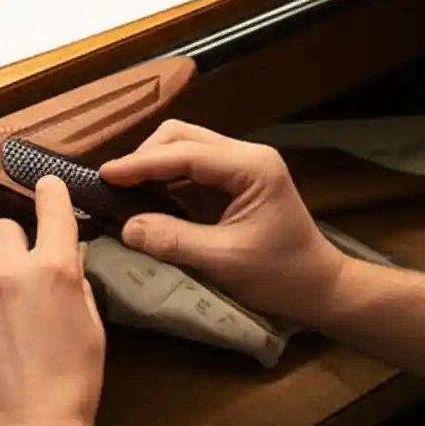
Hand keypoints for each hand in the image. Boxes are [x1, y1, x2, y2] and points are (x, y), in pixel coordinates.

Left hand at [0, 176, 104, 425]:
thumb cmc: (71, 385)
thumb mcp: (92, 327)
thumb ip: (77, 281)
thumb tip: (67, 251)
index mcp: (55, 271)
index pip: (51, 207)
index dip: (50, 190)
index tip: (45, 185)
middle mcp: (9, 272)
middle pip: (1, 225)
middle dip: (11, 241)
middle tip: (15, 265)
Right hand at [99, 120, 348, 322]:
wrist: (319, 289)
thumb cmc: (281, 275)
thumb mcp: (225, 261)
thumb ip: (174, 240)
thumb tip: (125, 227)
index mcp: (252, 167)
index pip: (185, 153)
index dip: (141, 163)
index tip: (105, 175)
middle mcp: (244, 156)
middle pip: (180, 137)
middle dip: (145, 158)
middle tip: (114, 187)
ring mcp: (236, 168)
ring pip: (181, 149)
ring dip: (151, 169)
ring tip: (123, 194)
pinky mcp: (227, 185)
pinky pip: (185, 172)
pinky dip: (161, 183)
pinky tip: (144, 203)